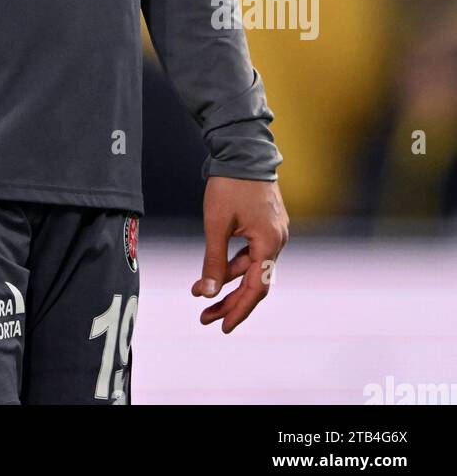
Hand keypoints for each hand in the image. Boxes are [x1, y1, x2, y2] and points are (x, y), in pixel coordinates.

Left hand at [191, 177, 288, 333]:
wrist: (243, 149)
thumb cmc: (229, 184)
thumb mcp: (216, 224)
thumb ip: (213, 260)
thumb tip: (208, 293)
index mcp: (269, 243)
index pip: (256, 289)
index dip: (238, 310)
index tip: (221, 326)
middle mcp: (277, 240)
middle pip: (254, 282)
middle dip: (229, 300)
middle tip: (205, 316)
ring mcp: (274, 232)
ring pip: (251, 267)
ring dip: (228, 281)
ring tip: (199, 292)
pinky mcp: (267, 224)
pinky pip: (252, 253)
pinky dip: (234, 263)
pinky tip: (215, 270)